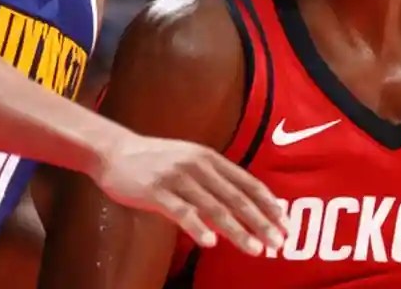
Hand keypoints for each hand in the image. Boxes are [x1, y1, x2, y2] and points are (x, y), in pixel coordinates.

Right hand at [90, 132, 285, 255]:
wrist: (114, 151)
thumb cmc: (154, 160)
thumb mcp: (188, 163)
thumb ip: (213, 183)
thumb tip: (240, 211)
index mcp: (209, 158)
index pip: (247, 183)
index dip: (268, 204)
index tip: (285, 223)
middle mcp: (197, 165)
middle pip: (236, 198)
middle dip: (261, 222)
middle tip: (279, 243)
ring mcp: (177, 178)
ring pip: (214, 207)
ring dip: (237, 231)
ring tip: (255, 249)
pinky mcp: (156, 191)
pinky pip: (181, 212)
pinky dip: (198, 227)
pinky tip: (211, 243)